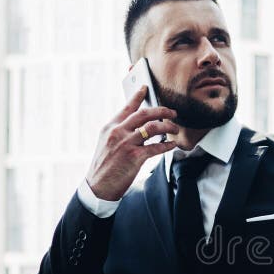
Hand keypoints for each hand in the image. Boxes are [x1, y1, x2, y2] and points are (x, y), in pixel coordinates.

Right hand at [85, 85, 179, 200]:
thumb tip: (140, 126)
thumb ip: (121, 132)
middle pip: (144, 114)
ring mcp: (126, 144)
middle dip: (162, 111)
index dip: (137, 96)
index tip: (146, 87)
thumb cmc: (105, 166)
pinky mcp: (134, 157)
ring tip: (175, 129)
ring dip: (168, 127)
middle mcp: (118, 132)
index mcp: (110, 127)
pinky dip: (167, 145)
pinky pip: (156, 148)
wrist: (98, 185)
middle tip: (172, 113)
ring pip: (153, 128)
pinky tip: (172, 145)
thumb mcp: (107, 143)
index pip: (126, 107)